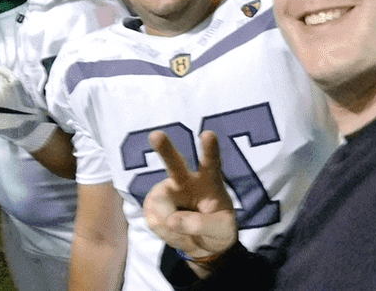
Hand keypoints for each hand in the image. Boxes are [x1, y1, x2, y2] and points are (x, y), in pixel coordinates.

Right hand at [143, 131, 237, 267]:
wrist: (202, 242)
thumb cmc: (218, 228)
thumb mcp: (223, 231)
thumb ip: (202, 224)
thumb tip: (171, 220)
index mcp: (209, 180)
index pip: (211, 163)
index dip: (209, 149)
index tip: (208, 134)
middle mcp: (185, 179)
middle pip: (174, 163)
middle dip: (164, 149)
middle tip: (156, 136)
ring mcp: (166, 190)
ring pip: (160, 203)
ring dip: (169, 223)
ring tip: (184, 230)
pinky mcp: (152, 203)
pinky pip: (155, 222)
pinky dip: (165, 233)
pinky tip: (174, 230)